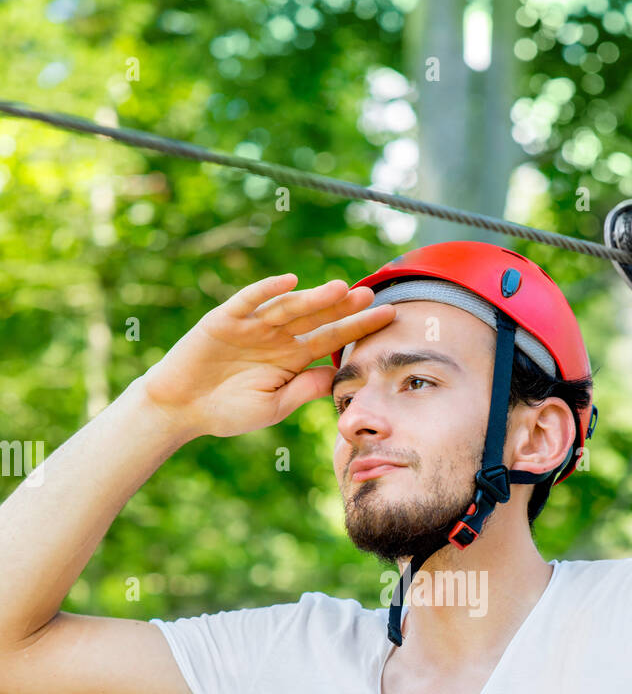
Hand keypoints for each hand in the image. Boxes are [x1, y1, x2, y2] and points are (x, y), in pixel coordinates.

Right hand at [140, 273, 395, 438]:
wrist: (181, 409)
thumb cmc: (228, 411)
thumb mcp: (274, 406)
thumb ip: (304, 389)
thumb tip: (337, 376)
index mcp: (291, 357)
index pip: (332, 339)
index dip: (358, 328)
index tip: (388, 318)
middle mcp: (276, 337)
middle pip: (317, 318)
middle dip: (343, 308)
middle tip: (372, 296)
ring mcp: (252, 326)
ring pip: (289, 307)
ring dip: (314, 298)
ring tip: (341, 289)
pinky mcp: (225, 320)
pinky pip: (249, 301)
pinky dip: (267, 290)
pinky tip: (290, 282)